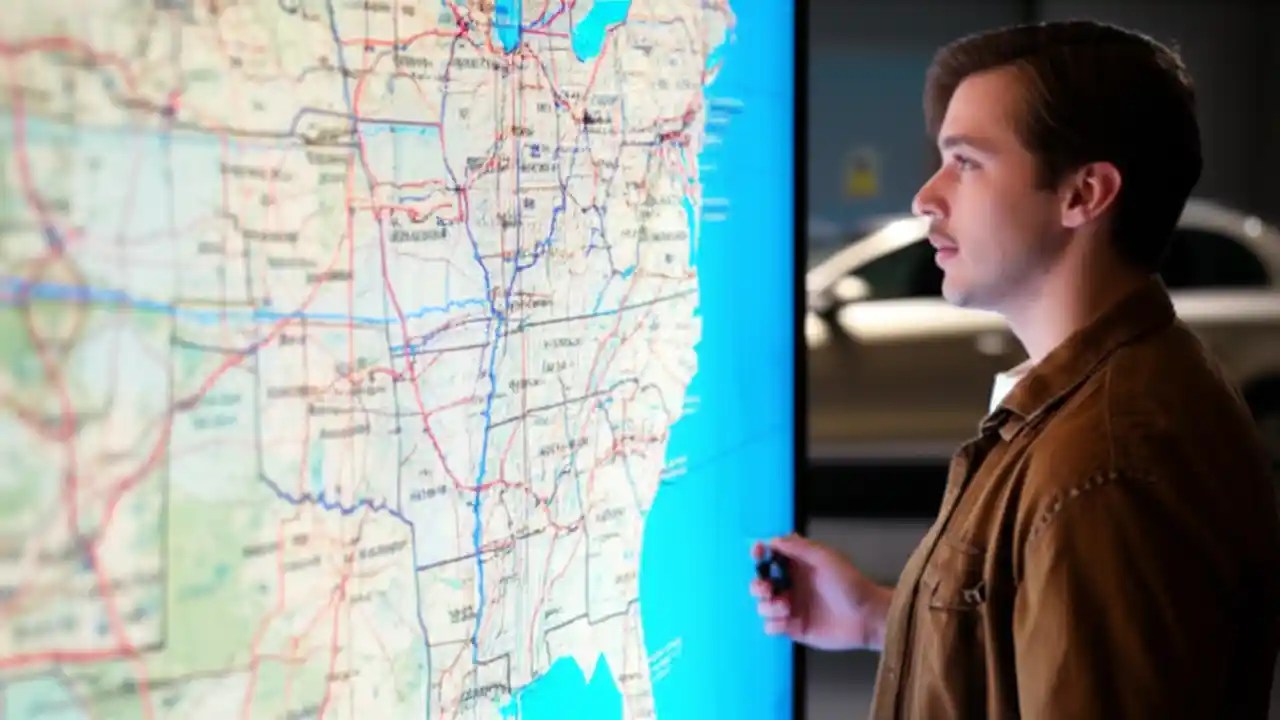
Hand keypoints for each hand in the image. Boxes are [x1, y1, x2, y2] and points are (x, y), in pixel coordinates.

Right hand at [750, 534, 893, 650]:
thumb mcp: (825, 558)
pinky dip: (773, 624)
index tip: (758, 553)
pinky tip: (787, 620)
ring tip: (785, 607)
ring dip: (767, 606)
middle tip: (766, 589)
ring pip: (762, 606)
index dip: (759, 554)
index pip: (769, 557)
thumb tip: (772, 540)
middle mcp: (791, 586)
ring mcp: (791, 608)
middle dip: (757, 585)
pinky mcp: (794, 628)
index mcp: (797, 566)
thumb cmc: (850, 584)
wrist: (867, 617)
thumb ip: (798, 547)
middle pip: (760, 583)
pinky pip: (770, 627)